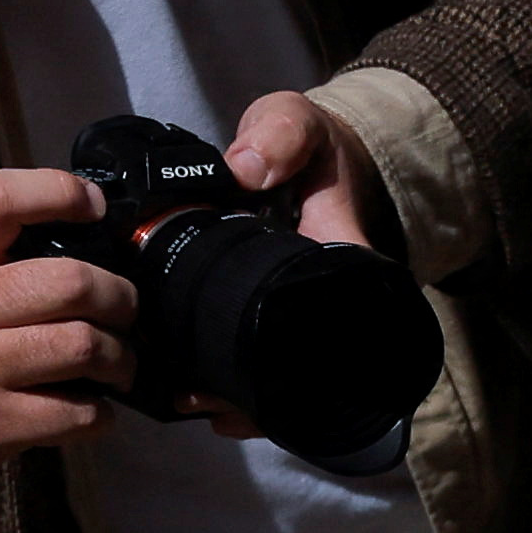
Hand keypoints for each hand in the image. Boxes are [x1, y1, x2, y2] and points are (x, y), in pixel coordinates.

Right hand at [0, 165, 127, 515]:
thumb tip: (64, 244)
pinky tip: (89, 410)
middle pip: (70, 281)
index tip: (94, 205)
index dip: (56, 191)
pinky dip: (100, 415)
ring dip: (120, 359)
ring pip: (83, 346)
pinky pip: (77, 414)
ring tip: (116, 366)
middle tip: (124, 312)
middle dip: (119, 298)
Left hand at [195, 92, 393, 430]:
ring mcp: (301, 314)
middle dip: (258, 394)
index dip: (303, 359)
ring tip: (193, 407)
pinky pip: (259, 360)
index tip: (257, 380)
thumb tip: (246, 170)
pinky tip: (196, 397)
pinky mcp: (274, 316)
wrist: (318, 159)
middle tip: (207, 408)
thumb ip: (279, 135)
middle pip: (306, 367)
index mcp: (339, 258)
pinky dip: (232, 381)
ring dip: (242, 399)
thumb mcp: (298, 124)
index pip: (335, 318)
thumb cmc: (312, 148)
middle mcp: (326, 300)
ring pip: (282, 376)